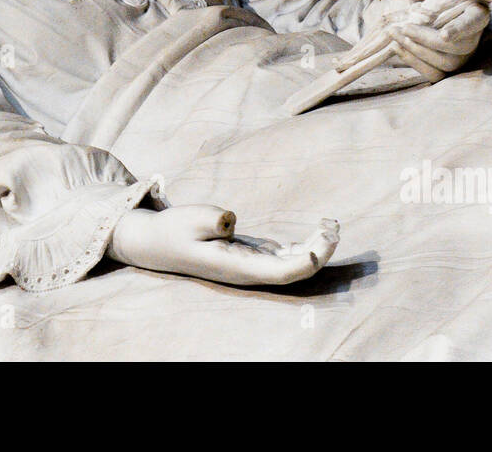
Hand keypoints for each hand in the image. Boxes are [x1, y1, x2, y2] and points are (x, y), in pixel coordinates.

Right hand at [107, 205, 339, 285]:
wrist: (156, 243)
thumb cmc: (173, 229)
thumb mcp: (189, 218)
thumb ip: (211, 219)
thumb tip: (230, 219)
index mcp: (237, 266)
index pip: (282, 272)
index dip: (307, 261)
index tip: (322, 240)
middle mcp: (249, 271)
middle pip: (293, 271)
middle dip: (319, 252)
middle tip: (335, 225)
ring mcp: (251, 265)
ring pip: (292, 265)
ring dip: (315, 248)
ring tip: (332, 224)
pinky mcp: (251, 256)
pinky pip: (284, 257)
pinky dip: (303, 245)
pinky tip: (318, 231)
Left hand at [383, 0, 489, 79]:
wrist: (412, 13)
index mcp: (474, 12)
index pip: (473, 22)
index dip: (460, 29)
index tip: (444, 34)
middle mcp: (472, 38)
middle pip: (458, 47)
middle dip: (427, 40)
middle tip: (404, 28)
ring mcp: (461, 56)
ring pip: (446, 63)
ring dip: (417, 51)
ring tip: (396, 35)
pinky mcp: (447, 69)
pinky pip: (434, 74)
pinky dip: (413, 61)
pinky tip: (397, 46)